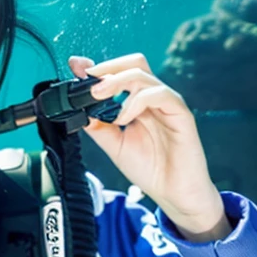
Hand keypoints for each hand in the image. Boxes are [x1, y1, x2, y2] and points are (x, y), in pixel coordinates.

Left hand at [68, 53, 229, 240]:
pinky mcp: (180, 113)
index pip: (119, 73)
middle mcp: (153, 98)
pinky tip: (123, 118)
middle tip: (88, 82)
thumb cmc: (151, 169)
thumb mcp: (115, 146)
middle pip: (134, 63)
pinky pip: (159, 94)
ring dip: (116, 82)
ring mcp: (167, 103)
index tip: (76, 66)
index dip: (98, 68)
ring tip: (99, 97)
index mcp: (138, 102)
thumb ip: (99, 127)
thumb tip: (79, 109)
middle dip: (108, 68)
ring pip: (143, 75)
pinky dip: (136, 101)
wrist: (174, 193)